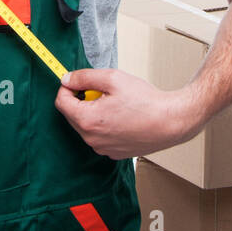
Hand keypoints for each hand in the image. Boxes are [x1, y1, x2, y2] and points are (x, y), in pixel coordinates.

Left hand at [53, 68, 198, 159]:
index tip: (76, 80)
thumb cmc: (146, 102)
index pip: (61, 102)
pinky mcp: (113, 153)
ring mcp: (102, 148)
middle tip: (102, 91)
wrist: (170, 122)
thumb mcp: (112, 79)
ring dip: (93, 113)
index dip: (67, 87)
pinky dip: (104, 125)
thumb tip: (67, 79)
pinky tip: (122, 117)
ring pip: (86, 126)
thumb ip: (84, 77)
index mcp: (88, 120)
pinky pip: (99, 136)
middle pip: (72, 115)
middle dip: (81, 100)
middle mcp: (92, 139)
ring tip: (115, 104)